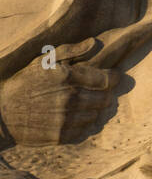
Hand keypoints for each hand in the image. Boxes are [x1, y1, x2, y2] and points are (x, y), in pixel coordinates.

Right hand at [0, 39, 120, 144]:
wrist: (1, 112)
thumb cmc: (23, 83)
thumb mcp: (42, 62)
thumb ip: (70, 51)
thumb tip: (94, 43)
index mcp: (67, 77)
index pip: (108, 80)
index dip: (113, 78)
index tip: (112, 77)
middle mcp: (70, 98)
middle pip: (106, 99)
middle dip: (103, 94)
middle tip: (94, 92)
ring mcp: (66, 119)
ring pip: (97, 115)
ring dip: (93, 110)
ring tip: (80, 105)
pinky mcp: (62, 135)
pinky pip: (86, 130)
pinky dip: (83, 124)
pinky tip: (72, 118)